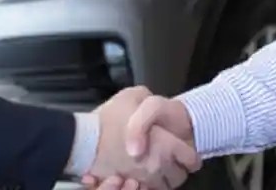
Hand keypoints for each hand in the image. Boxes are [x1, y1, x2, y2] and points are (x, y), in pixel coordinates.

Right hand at [83, 88, 199, 189]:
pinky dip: (147, 186)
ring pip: (164, 187)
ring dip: (163, 179)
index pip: (192, 160)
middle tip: (171, 160)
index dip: (190, 155)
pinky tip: (141, 176)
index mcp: (166, 146)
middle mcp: (159, 167)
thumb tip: (155, 106)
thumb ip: (151, 99)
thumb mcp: (135, 95)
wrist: (83, 140)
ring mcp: (144, 180)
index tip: (186, 152)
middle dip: (178, 169)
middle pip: (179, 177)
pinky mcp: (129, 186)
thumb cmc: (110, 117)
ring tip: (157, 169)